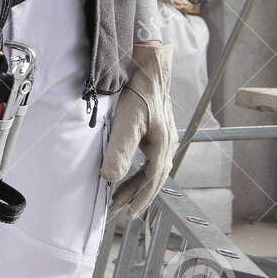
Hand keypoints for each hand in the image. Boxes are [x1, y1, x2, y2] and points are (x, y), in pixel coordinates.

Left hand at [98, 39, 177, 217]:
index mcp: (162, 145)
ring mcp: (162, 136)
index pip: (152, 181)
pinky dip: (138, 170)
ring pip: (152, 169)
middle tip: (120, 211)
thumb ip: (119, 151)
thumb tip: (110, 178)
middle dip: (137, 195)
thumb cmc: (140, 90)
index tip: (128, 213)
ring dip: (137, 184)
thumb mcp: (127, 121)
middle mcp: (166, 143)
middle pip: (153, 178)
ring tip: (122, 196)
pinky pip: (149, 158)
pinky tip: (128, 172)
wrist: (149, 64)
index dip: (139, 198)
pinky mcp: (155, 128)